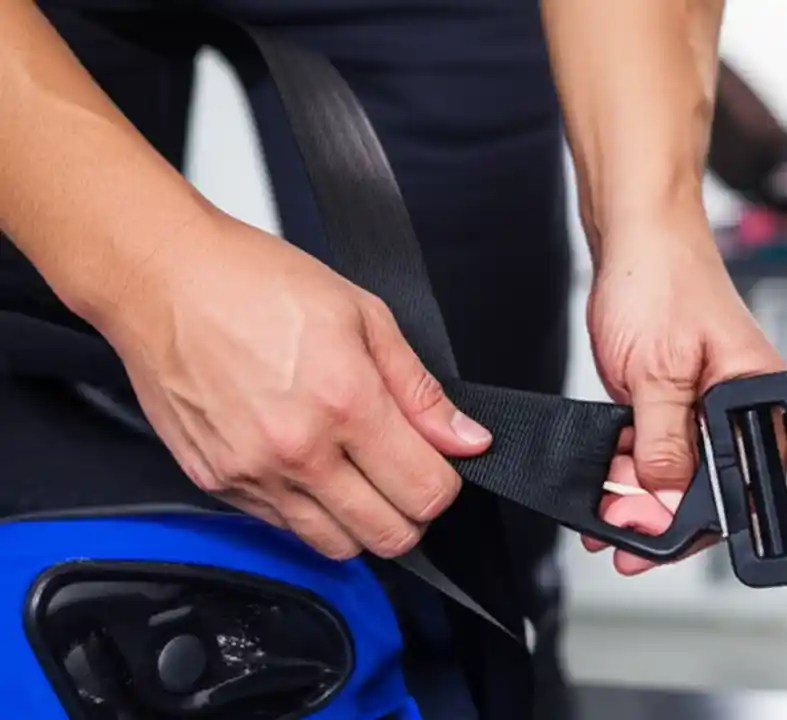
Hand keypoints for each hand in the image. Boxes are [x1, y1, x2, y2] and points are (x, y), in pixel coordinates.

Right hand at [95, 210, 490, 559]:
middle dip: (412, 513)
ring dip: (362, 522)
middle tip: (405, 475)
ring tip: (358, 474)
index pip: (426, 492)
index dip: (445, 482)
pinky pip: (283, 527)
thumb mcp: (363, 314)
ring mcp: (253, 474)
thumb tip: (466, 439)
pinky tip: (309, 466)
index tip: (439, 463)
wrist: (161, 279)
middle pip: (388, 536)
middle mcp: (299, 451)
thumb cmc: (255, 283)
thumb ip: (419, 390)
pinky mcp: (217, 484)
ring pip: (336, 546)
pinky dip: (310, 511)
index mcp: (346, 403)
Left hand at [583, 217, 785, 573]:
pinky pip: (656, 448)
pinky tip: (606, 485)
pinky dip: (630, 469)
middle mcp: (740, 406)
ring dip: (638, 496)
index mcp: (762, 397)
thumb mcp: (658, 370)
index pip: (741, 484)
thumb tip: (666, 497)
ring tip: (602, 516)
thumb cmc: (663, 277)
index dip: (693, 521)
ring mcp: (704, 404)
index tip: (650, 542)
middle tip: (617, 536)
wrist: (633, 234)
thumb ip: (664, 441)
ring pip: (677, 472)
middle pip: (708, 486)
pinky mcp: (673, 398)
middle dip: (660, 514)